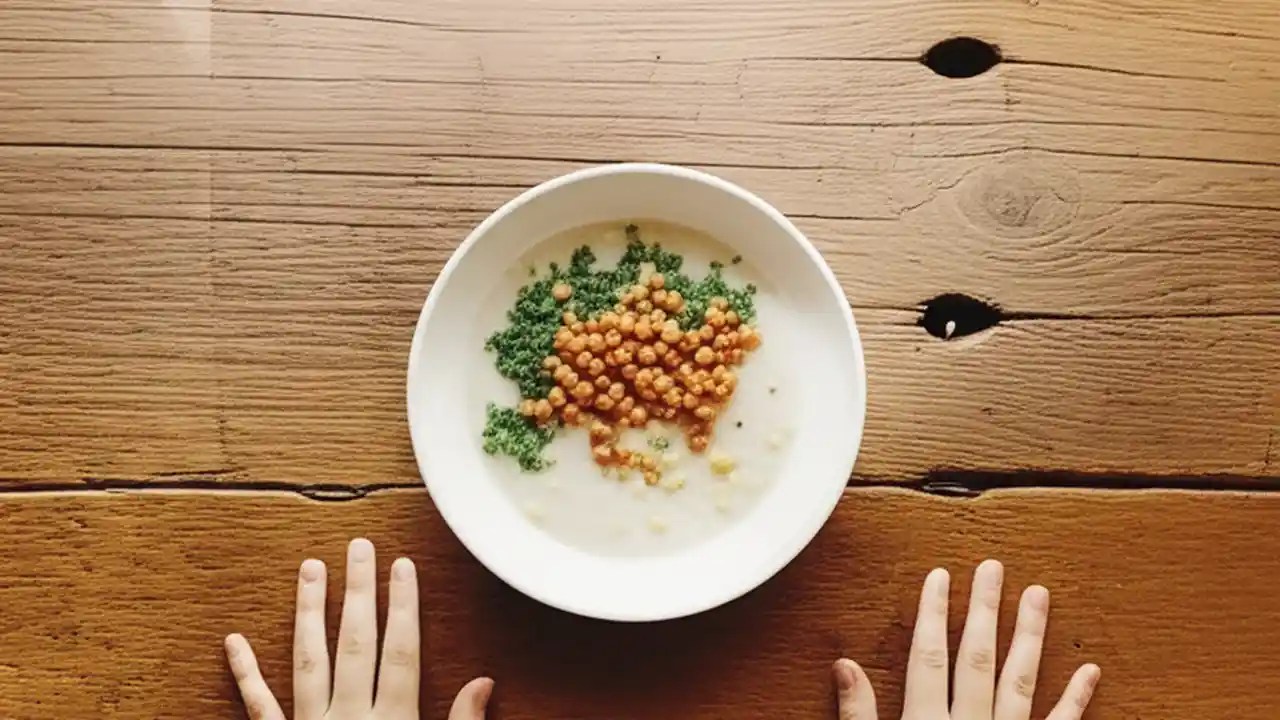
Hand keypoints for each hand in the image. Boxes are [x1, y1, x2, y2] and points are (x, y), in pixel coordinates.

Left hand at [224, 538, 492, 719]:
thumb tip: (483, 682)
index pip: (400, 652)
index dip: (403, 606)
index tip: (403, 566)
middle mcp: (348, 719)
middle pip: (355, 644)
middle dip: (359, 593)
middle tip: (359, 547)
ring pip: (308, 662)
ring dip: (309, 614)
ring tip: (310, 569)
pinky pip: (258, 708)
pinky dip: (245, 674)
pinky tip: (233, 641)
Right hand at [833, 561, 1099, 719]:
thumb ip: (858, 716)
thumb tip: (845, 664)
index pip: (928, 657)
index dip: (932, 614)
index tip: (940, 576)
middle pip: (977, 659)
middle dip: (984, 611)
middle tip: (994, 567)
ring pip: (1020, 684)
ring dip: (1030, 638)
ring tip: (1039, 596)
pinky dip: (1077, 700)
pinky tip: (1089, 671)